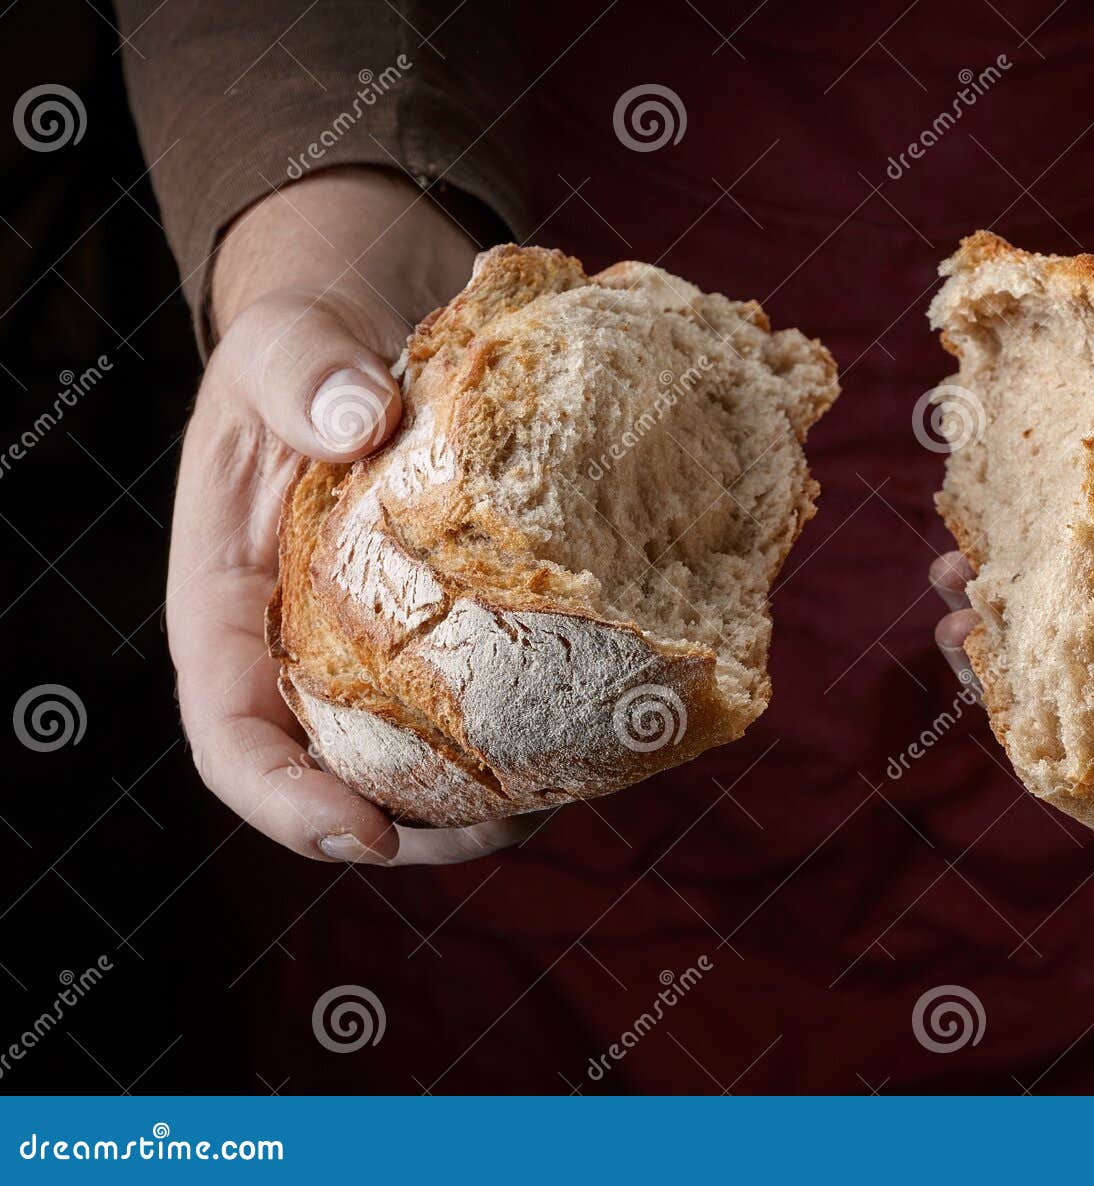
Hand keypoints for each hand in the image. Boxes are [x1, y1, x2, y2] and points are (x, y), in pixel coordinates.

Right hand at [169, 167, 542, 863]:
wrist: (372, 323)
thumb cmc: (307, 344)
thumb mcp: (283, 339)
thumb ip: (302, 371)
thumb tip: (361, 419)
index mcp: (230, 606)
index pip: (232, 734)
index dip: (286, 802)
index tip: (368, 835)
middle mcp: (300, 647)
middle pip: (337, 777)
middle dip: (414, 831)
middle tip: (505, 832)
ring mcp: (378, 646)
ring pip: (417, 760)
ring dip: (484, 802)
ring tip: (561, 802)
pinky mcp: (450, 627)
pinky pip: (483, 698)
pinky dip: (533, 729)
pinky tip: (596, 729)